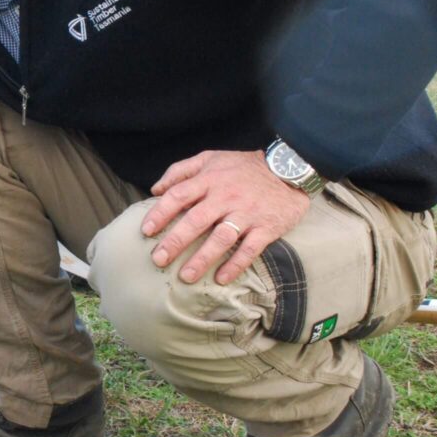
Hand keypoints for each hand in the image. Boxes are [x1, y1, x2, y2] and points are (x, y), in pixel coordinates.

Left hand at [141, 149, 311, 285]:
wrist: (289, 169)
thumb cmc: (243, 167)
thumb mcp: (210, 158)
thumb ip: (180, 170)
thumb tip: (156, 189)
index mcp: (210, 180)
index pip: (179, 196)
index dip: (160, 213)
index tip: (146, 231)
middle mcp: (226, 196)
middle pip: (196, 220)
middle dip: (175, 241)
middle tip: (158, 260)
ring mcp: (247, 213)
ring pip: (221, 238)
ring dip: (202, 258)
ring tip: (186, 276)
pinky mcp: (266, 227)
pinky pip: (249, 249)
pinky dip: (235, 265)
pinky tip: (221, 278)